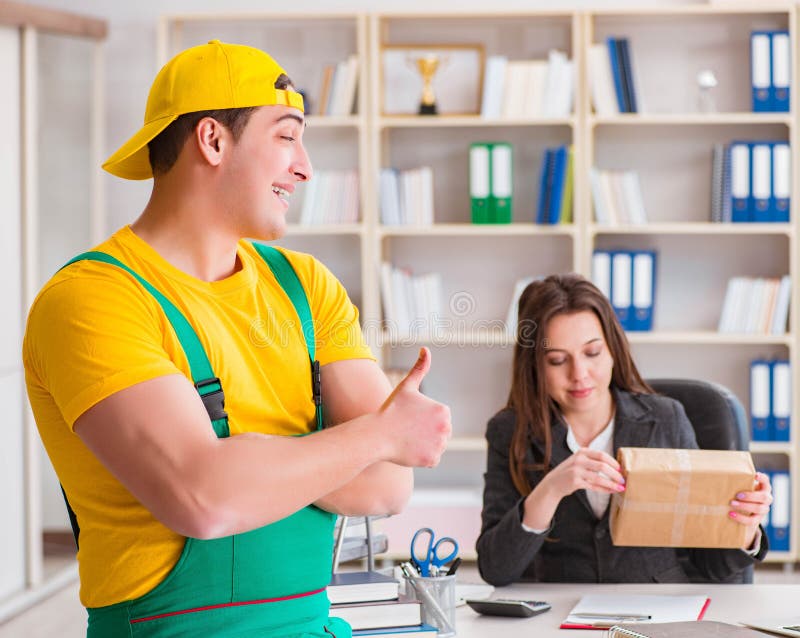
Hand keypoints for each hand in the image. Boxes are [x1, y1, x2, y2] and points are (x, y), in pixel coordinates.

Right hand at [379, 347, 450, 467]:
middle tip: (408, 428)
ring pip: (436, 445)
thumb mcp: (407, 386)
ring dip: (425, 444)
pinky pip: (431, 458)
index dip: (424, 418)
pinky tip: (409, 449)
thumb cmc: (391, 410)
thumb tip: (426, 349)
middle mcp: (446, 428)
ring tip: (408, 438)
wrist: (377, 435)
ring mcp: (440, 445)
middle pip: (440, 432)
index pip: (439, 417)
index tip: (411, 417)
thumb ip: (420, 368)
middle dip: (427, 431)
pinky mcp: (432, 460)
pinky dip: (422, 456)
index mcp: (443, 410)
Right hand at [521, 448, 625, 529]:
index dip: (613, 462)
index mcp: (581, 452)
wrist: (553, 483)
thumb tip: (615, 467)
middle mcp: (578, 460)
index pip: (601, 455)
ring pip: (599, 478)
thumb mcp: (579, 461)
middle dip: (615, 474)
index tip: (621, 469)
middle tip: (622, 480)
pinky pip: (594, 486)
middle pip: (602, 466)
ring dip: (611, 484)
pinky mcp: (575, 482)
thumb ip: (593, 461)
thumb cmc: (570, 472)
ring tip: (620, 488)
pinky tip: (611, 491)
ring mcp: (576, 471)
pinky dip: (604, 489)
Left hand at [730, 471, 772, 549]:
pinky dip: (741, 518)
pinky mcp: (758, 519)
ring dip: (745, 506)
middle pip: (764, 497)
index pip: (765, 481)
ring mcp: (763, 509)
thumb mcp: (740, 487)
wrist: (742, 511)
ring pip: (759, 508)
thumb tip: (716, 475)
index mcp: (762, 488)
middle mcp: (766, 498)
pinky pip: (752, 520)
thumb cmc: (739, 493)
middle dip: (750, 496)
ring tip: (732, 503)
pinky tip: (731, 514)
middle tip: (737, 495)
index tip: (755, 475)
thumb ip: (735, 482)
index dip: (762, 478)